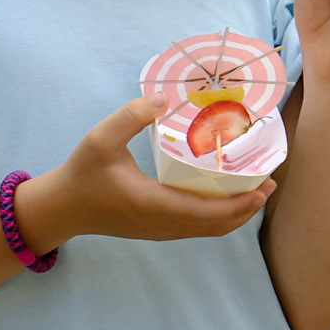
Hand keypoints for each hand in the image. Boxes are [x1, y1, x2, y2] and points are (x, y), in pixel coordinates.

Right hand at [22, 96, 273, 250]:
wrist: (59, 209)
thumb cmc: (80, 174)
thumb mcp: (99, 139)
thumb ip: (129, 116)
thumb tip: (163, 99)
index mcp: (153, 205)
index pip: (205, 213)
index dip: (238, 206)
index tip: (262, 190)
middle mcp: (161, 224)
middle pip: (215, 226)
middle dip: (247, 208)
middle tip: (270, 183)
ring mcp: (159, 231)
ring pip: (207, 230)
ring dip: (235, 214)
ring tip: (257, 190)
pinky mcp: (156, 230)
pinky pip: (196, 228)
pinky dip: (218, 216)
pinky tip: (226, 197)